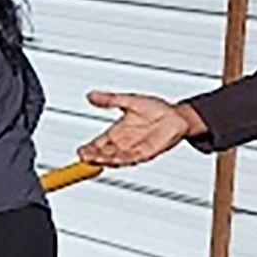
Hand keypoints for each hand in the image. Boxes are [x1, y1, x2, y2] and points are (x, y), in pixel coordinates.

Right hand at [79, 92, 202, 166]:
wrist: (177, 115)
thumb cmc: (157, 109)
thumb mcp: (129, 100)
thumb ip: (109, 100)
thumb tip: (91, 96)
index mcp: (117, 133)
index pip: (97, 144)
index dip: (88, 149)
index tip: (79, 151)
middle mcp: (123, 143)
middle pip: (103, 154)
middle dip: (93, 156)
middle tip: (83, 157)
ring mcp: (134, 150)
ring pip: (115, 159)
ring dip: (105, 160)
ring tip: (95, 158)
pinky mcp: (146, 153)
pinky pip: (132, 159)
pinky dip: (121, 159)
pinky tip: (114, 159)